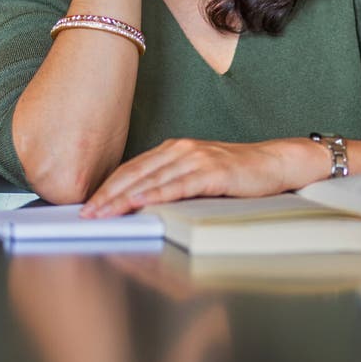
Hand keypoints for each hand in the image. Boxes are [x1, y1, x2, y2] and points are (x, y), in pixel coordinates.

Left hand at [79, 136, 328, 216]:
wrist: (274, 162)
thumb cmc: (237, 171)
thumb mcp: (198, 172)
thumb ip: (172, 179)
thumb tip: (140, 199)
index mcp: (174, 148)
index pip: (133, 168)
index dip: (108, 186)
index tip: (89, 203)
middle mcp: (181, 149)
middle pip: (136, 172)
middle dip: (108, 194)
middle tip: (86, 212)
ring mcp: (196, 158)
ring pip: (151, 178)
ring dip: (124, 197)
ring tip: (104, 212)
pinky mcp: (213, 171)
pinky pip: (178, 184)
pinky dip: (156, 193)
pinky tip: (140, 201)